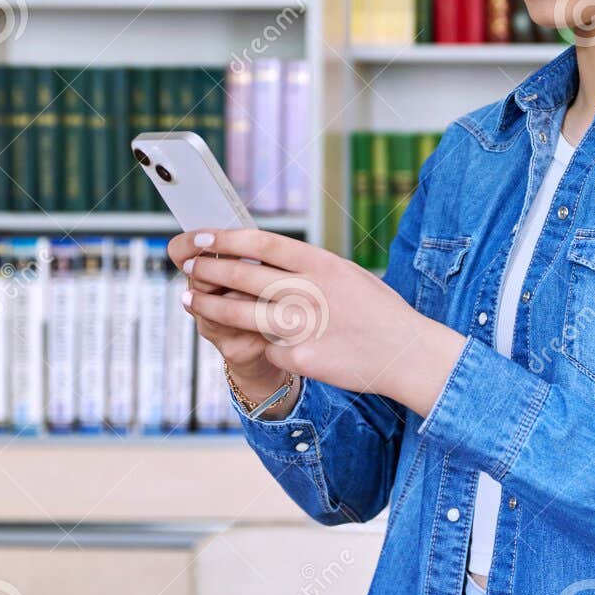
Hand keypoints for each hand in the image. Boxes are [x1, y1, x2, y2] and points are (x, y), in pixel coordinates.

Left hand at [165, 228, 468, 415]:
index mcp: (321, 263)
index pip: (261, 243)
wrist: (405, 354)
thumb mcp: (347, 274)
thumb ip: (308, 267)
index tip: (203, 237)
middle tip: (189, 267)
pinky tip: (267, 342)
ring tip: (190, 299)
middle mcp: (307, 291)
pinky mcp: (298, 357)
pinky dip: (262, 344)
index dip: (226, 239)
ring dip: (208, 304)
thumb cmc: (378, 311)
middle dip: (207, 270)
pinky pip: (266, 347)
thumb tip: (263, 257)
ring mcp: (301, 326)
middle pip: (241, 275)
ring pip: (237, 312)